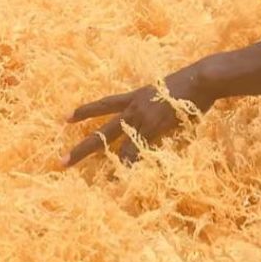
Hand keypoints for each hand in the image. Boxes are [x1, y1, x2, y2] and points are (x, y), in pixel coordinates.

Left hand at [62, 61, 215, 166]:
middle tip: (61, 161)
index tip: (66, 117)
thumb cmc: (190, 85)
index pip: (104, 104)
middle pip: (101, 131)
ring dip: (103, 163)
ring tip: (92, 181)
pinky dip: (131, 164)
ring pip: (115, 145)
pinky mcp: (154, 129)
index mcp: (135, 97)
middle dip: (81, 148)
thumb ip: (160, 107)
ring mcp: (142, 120)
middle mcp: (133, 109)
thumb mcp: (167, 95)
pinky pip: (138, 151)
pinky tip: (122, 177)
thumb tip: (162, 118)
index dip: (85, 111)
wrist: (199, 80)